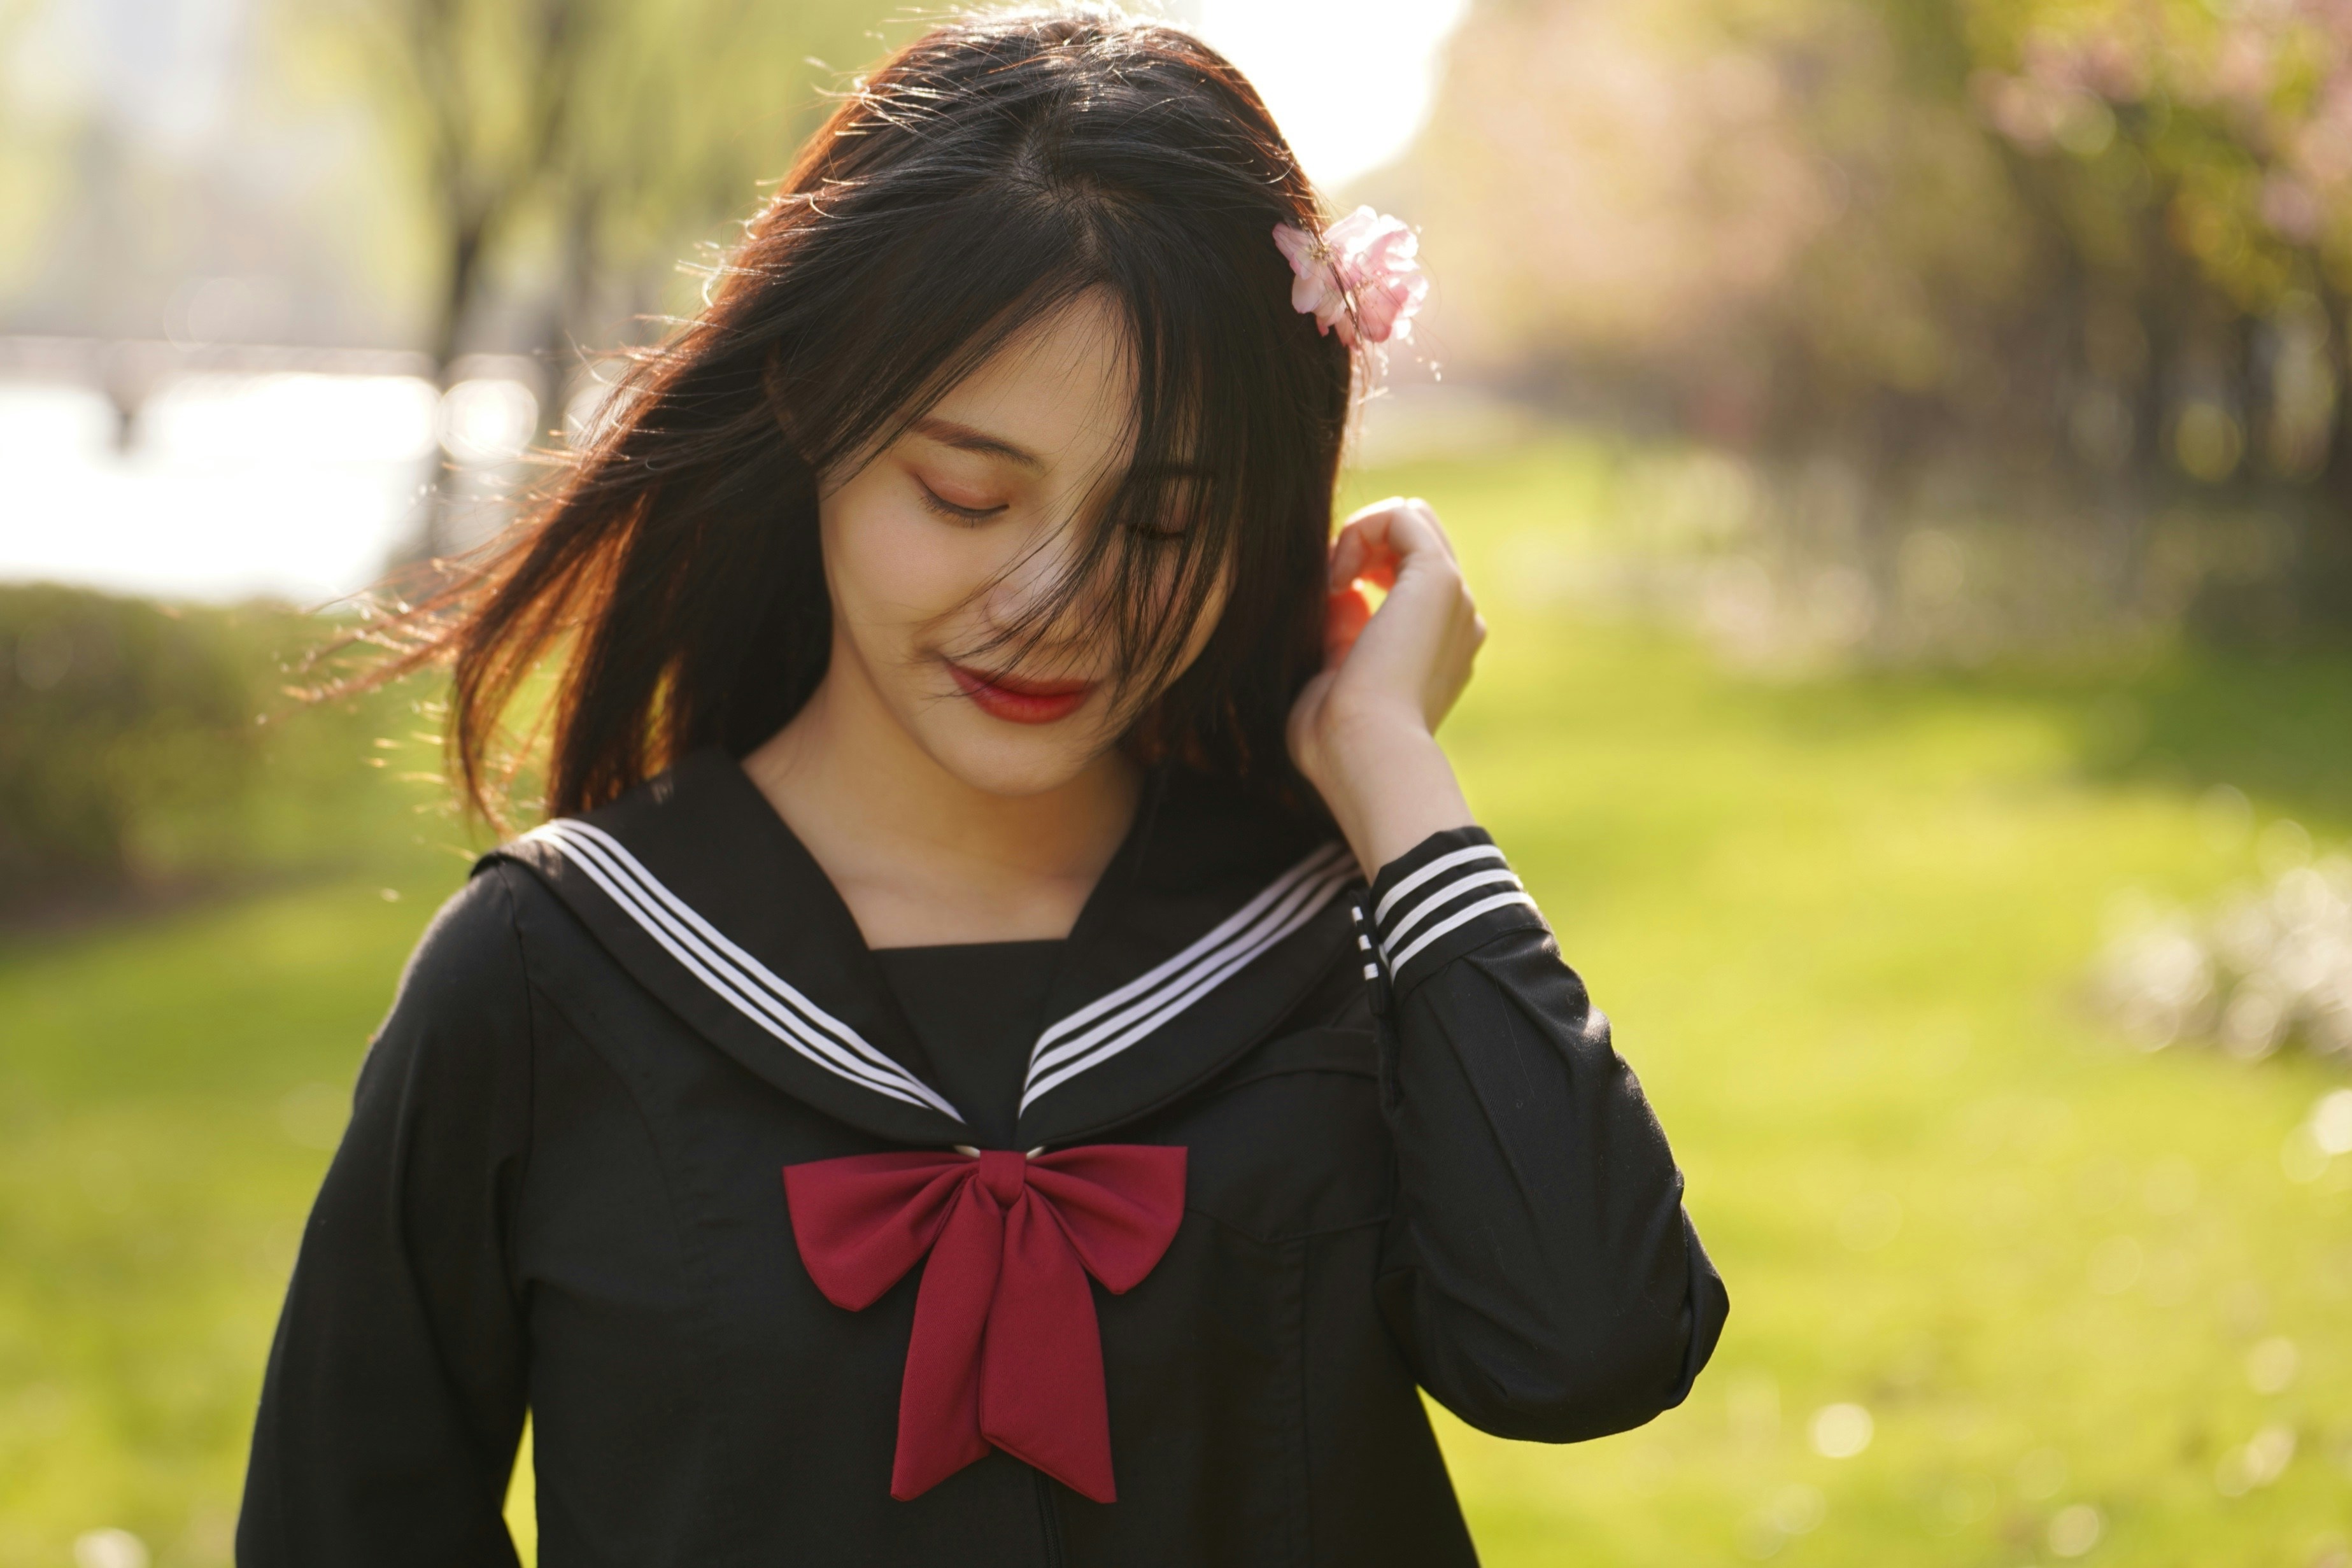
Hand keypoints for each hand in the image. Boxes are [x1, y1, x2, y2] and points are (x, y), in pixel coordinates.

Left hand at [1286, 496, 1484, 877]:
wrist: (1364, 753)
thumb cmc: (1337, 741)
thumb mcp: (1334, 678)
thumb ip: (1342, 636)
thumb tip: (1340, 596)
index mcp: (1441, 649)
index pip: (1409, 580)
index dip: (1360, 573)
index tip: (1324, 609)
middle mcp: (1459, 621)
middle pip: (1415, 543)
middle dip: (1363, 548)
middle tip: (1326, 589)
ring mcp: (1456, 599)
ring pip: (1412, 523)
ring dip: (1359, 538)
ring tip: (1331, 583)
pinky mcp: (1438, 578)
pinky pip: (1402, 515)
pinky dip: (1360, 530)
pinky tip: (1337, 576)